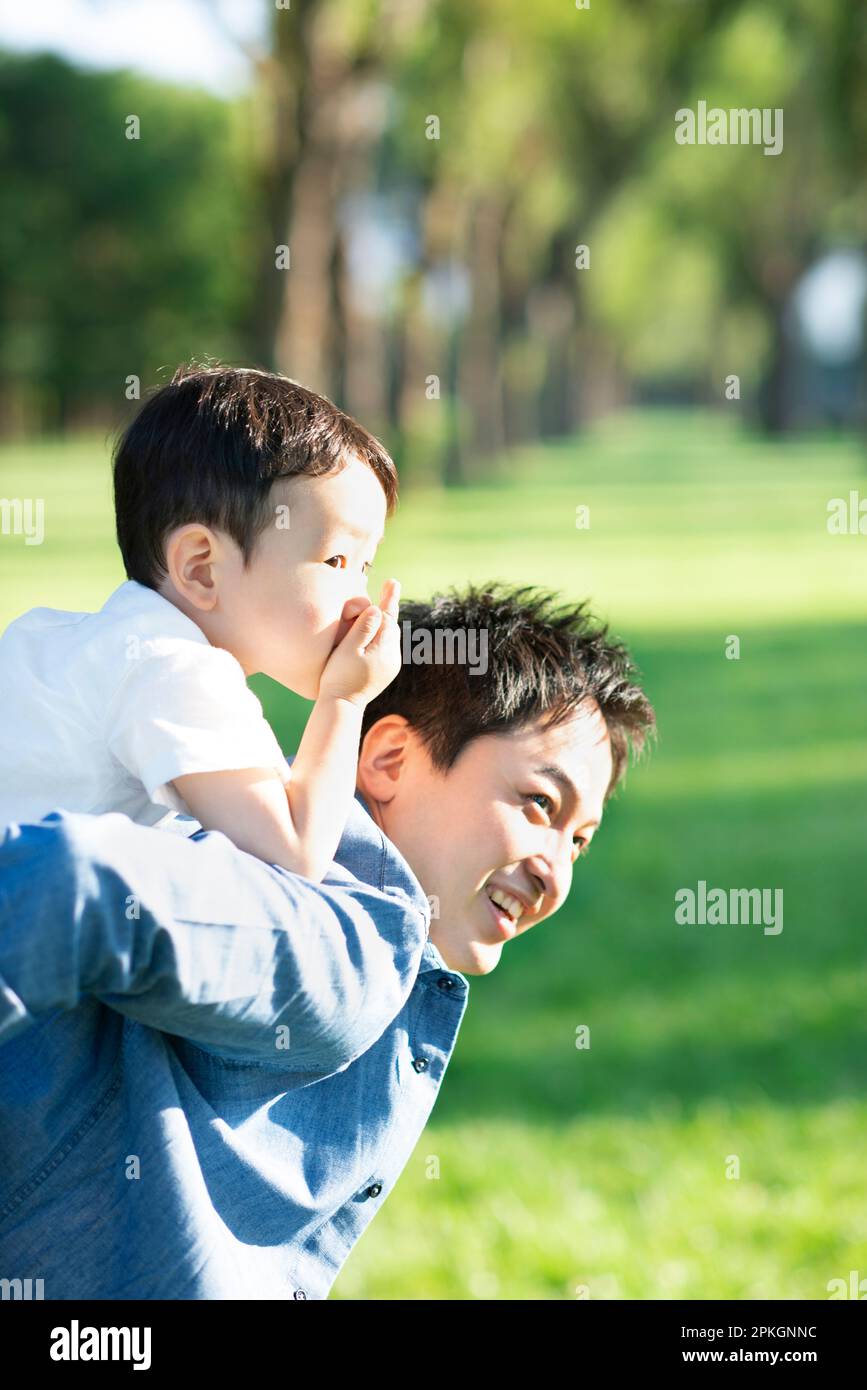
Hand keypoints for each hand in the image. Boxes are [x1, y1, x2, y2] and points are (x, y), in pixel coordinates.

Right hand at [318, 579, 400, 705]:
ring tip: (383, 604)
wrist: (342, 705)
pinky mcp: (386, 672)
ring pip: (389, 636)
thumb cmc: (339, 675)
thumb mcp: (348, 648)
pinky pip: (386, 647)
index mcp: (384, 649)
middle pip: (391, 626)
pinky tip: (376, 629)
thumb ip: (363, 627)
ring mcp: (391, 666)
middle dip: (388, 609)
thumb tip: (376, 608)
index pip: (388, 617)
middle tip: (390, 586)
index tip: (393, 581)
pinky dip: (381, 636)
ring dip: (384, 622)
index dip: (388, 599)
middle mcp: (393, 658)